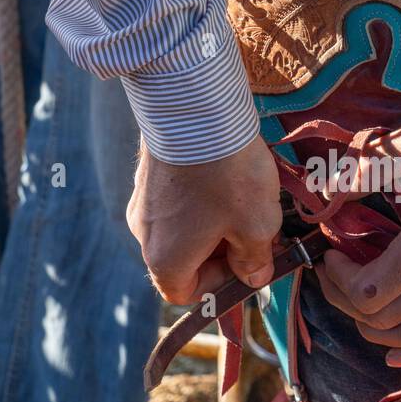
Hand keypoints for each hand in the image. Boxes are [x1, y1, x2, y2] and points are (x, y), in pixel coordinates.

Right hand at [128, 136, 281, 303]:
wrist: (197, 110)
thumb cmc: (229, 176)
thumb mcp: (257, 226)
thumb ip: (255, 260)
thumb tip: (252, 277)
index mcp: (166, 259)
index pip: (184, 291)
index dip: (219, 286)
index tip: (248, 264)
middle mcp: (144, 234)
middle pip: (183, 259)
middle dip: (223, 251)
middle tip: (258, 232)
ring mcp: (142, 200)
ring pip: (181, 228)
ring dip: (214, 224)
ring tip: (248, 202)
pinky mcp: (147, 172)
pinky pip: (175, 200)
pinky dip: (201, 199)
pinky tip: (228, 177)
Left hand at [317, 179, 400, 368]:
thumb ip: (379, 160)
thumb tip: (335, 180)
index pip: (368, 291)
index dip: (338, 280)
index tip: (330, 253)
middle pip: (384, 320)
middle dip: (347, 303)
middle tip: (335, 276)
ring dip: (378, 332)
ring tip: (359, 308)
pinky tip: (399, 353)